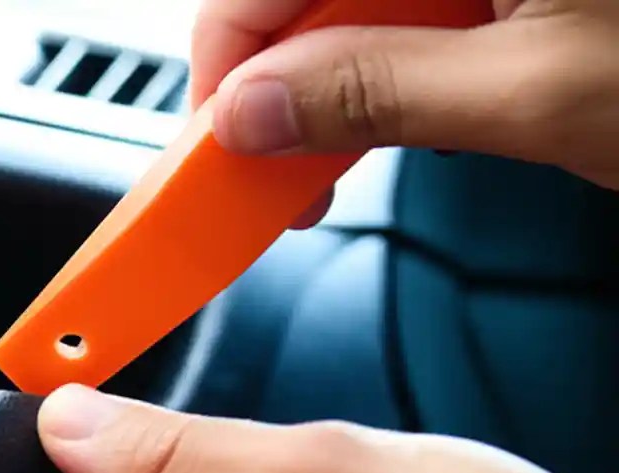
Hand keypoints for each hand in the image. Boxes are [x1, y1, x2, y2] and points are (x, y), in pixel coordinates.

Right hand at [197, 0, 618, 228]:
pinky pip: (401, 22)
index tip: (217, 150)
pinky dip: (384, 76)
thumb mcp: (533, 90)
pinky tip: (402, 120)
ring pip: (343, 16)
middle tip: (279, 177)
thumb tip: (251, 111)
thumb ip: (380, 90)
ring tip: (338, 164)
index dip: (225, 67)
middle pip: (299, 3)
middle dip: (276, 89)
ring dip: (329, 91)